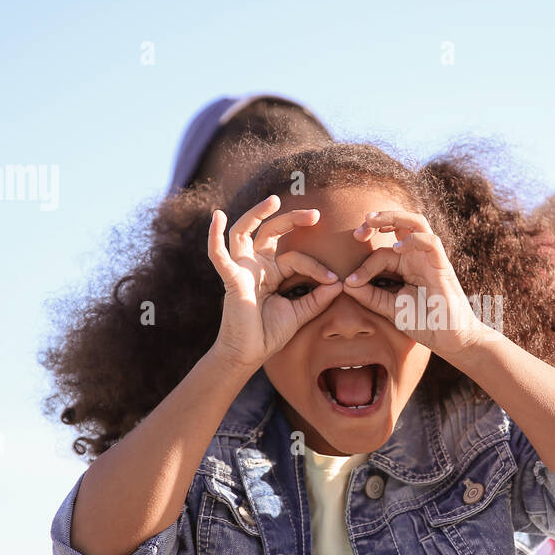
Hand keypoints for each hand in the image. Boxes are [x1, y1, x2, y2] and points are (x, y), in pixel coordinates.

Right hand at [206, 195, 342, 368]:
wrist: (249, 354)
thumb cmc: (270, 334)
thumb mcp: (300, 313)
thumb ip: (317, 298)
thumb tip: (340, 284)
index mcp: (272, 272)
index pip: (296, 258)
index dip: (316, 267)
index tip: (334, 280)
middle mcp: (255, 266)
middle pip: (270, 232)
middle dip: (291, 219)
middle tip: (315, 214)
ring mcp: (241, 269)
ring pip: (244, 232)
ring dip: (256, 214)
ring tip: (273, 200)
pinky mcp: (231, 279)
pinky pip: (218, 254)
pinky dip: (215, 235)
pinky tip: (218, 217)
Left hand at [343, 210, 490, 360]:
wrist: (448, 339)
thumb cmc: (423, 322)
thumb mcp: (389, 308)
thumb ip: (369, 296)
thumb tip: (346, 284)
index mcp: (405, 265)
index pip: (381, 254)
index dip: (364, 265)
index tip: (351, 282)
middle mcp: (417, 257)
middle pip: (399, 225)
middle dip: (378, 221)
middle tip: (358, 230)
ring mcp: (430, 259)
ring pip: (416, 223)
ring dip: (393, 217)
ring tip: (372, 221)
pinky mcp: (442, 265)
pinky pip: (430, 242)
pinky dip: (413, 240)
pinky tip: (397, 249)